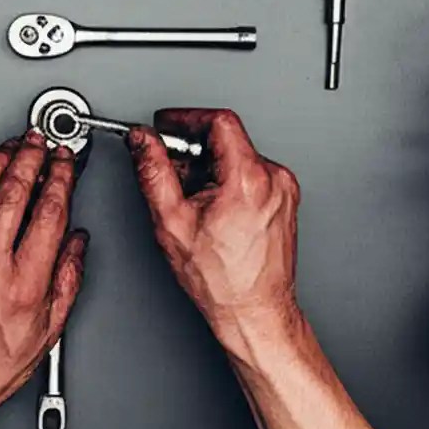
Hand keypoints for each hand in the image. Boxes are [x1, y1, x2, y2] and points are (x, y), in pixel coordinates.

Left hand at [0, 131, 87, 428]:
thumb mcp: (48, 330)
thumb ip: (67, 279)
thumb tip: (77, 243)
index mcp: (23, 285)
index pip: (48, 212)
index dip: (61, 177)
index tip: (66, 163)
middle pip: (13, 192)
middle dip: (31, 157)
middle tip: (40, 143)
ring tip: (11, 148)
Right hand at [127, 110, 302, 371]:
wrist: (254, 311)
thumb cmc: (221, 280)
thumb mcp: (172, 222)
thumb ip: (153, 172)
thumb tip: (143, 142)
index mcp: (249, 179)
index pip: (218, 120)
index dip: (185, 118)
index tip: (166, 125)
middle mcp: (274, 179)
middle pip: (226, 139)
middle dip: (192, 151)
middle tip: (171, 172)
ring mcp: (283, 190)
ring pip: (237, 157)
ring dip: (209, 169)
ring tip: (193, 202)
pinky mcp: (284, 200)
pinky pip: (251, 175)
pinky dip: (226, 182)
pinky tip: (212, 210)